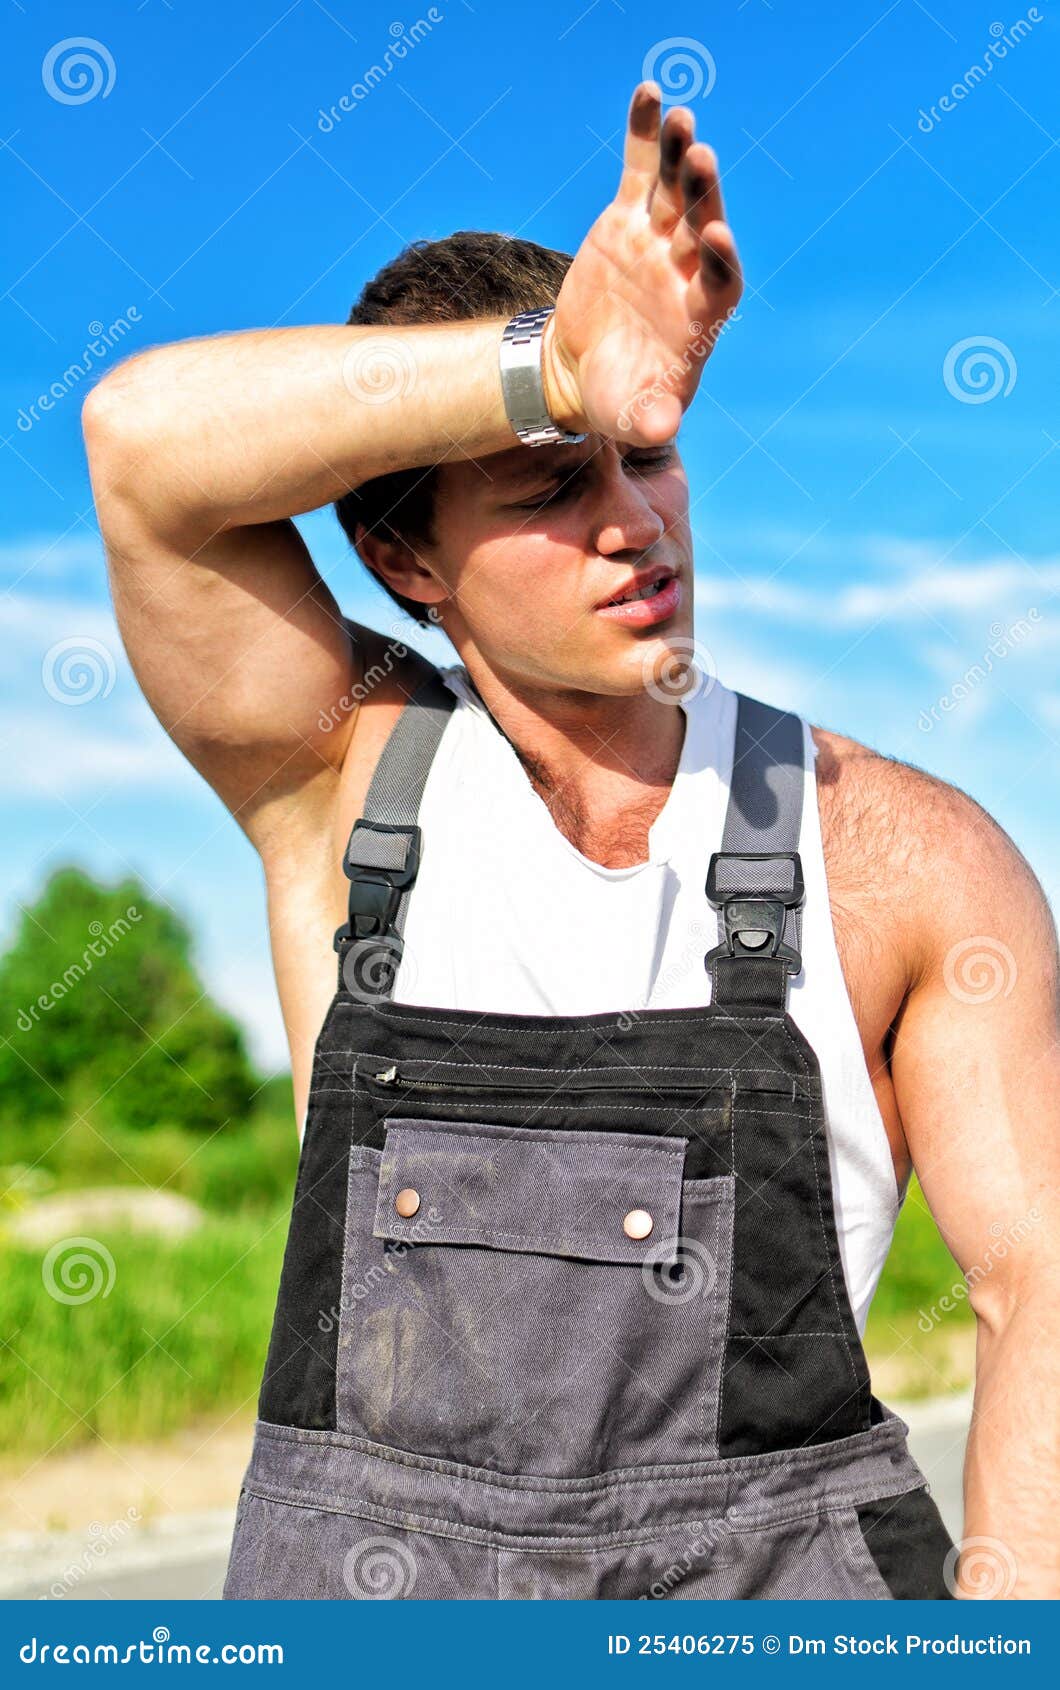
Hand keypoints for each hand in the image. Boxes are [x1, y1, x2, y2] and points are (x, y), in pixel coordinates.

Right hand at [542, 82, 742, 446]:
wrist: (585, 370)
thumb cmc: (620, 400)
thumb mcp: (632, 418)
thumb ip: (651, 420)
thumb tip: (662, 428)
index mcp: (701, 316)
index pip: (722, 281)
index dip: (720, 259)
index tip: (712, 236)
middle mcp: (688, 270)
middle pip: (703, 223)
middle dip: (703, 193)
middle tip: (701, 158)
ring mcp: (661, 239)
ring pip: (676, 189)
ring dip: (680, 154)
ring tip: (680, 117)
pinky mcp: (629, 218)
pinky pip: (640, 169)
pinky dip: (645, 134)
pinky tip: (649, 94)